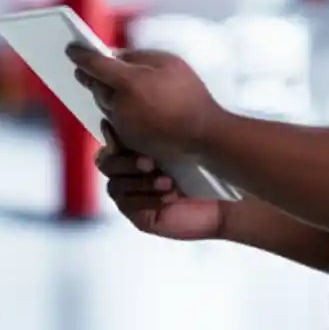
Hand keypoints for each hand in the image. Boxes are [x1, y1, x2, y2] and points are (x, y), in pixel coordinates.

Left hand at [68, 45, 226, 161]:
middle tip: (81, 65)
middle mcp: (120, 105)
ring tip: (102, 80)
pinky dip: (114, 107)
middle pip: (95, 85)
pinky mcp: (126, 139)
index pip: (95, 65)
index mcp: (129, 83)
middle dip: (88, 74)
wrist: (203, 133)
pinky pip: (113, 118)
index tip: (70, 49)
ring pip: (103, 103)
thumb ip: (137, 55)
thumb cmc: (189, 93)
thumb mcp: (168, 62)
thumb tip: (113, 56)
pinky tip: (119, 100)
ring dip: (102, 91)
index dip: (80, 55)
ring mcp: (122, 125)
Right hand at [97, 122, 226, 240]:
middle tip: (150, 162)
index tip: (130, 134)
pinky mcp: (138, 214)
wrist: (224, 197)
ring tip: (167, 182)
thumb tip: (127, 116)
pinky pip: (128, 204)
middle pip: (105, 162)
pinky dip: (146, 198)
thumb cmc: (202, 165)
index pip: (109, 140)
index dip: (114, 136)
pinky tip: (168, 196)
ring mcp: (130, 194)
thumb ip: (152, 128)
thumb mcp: (175, 141)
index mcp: (134, 148)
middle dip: (126, 162)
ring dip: (141, 182)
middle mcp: (128, 170)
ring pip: (116, 185)